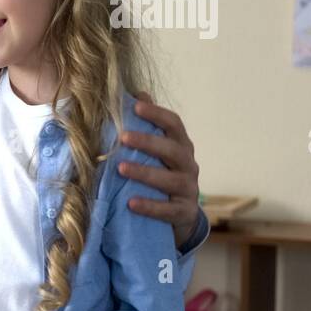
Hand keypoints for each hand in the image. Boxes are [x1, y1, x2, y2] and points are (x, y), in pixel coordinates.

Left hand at [118, 93, 201, 248]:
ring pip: (171, 180)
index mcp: (181, 146)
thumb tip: (137, 94)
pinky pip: (168, 210)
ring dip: (145, 173)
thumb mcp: (156, 152)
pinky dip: (150, 206)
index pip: (174, 125)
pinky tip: (131, 203)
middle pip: (174, 150)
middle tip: (123, 137)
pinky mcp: (184, 213)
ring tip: (121, 168)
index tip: (135, 106)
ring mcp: (189, 190)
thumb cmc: (162, 176)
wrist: (180, 217)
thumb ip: (148, 126)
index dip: (157, 114)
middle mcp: (188, 165)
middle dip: (149, 142)